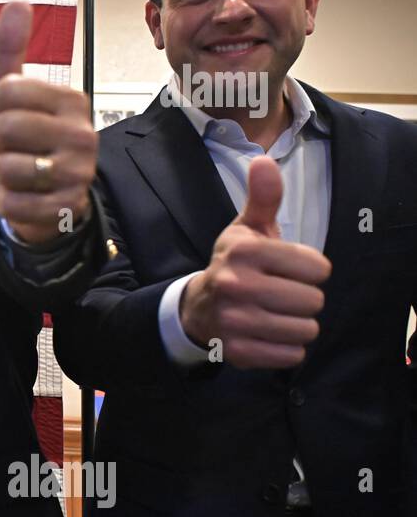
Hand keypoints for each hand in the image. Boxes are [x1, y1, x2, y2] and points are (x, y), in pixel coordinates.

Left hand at [0, 1, 96, 244]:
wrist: (51, 198)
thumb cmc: (28, 140)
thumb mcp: (16, 97)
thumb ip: (12, 52)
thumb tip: (18, 1)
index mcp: (71, 100)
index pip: (5, 91)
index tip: (1, 118)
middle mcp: (84, 133)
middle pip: (4, 128)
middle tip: (11, 149)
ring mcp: (80, 172)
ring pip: (7, 167)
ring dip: (2, 174)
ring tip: (20, 172)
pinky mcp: (66, 208)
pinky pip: (11, 202)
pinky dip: (7, 202)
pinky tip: (25, 196)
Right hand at [180, 156, 330, 367]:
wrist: (197, 307)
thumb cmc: (235, 264)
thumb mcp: (246, 229)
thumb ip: (263, 198)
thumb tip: (263, 160)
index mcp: (244, 251)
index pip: (318, 268)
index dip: (310, 270)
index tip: (287, 270)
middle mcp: (236, 284)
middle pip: (313, 300)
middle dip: (304, 299)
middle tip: (280, 294)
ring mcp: (235, 320)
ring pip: (306, 329)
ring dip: (297, 325)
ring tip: (275, 315)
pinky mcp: (238, 351)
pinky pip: (291, 355)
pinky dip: (287, 349)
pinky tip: (268, 335)